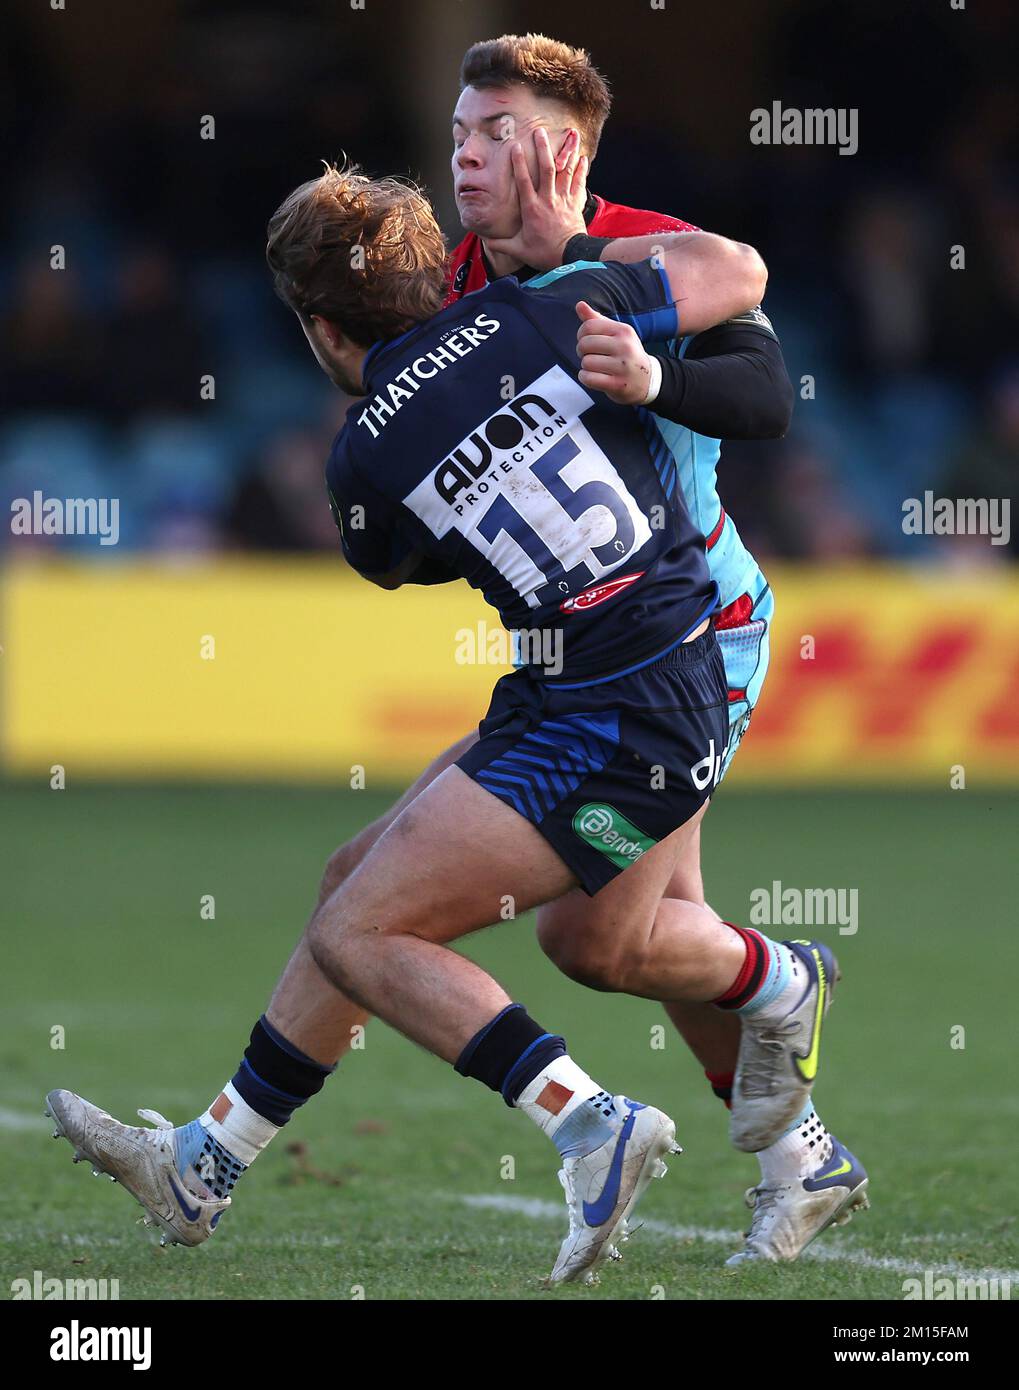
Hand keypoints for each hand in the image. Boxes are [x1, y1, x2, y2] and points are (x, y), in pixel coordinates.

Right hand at [484, 127, 588, 270]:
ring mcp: (563, 200)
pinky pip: (579, 183)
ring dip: (566, 152)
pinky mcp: (575, 204)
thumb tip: (485, 240)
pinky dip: (581, 170)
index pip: (523, 181)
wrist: (571, 257)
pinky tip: (583, 158)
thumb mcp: (519, 250)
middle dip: (543, 149)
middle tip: (540, 131)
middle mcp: (548, 200)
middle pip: (546, 169)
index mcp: (532, 209)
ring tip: (569, 135)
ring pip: (565, 171)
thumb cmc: (544, 254)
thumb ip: (502, 244)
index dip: (518, 163)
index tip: (516, 146)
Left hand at [575, 300, 655, 404]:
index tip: (587, 341)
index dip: (581, 334)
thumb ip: (596, 320)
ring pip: (586, 362)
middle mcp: (625, 347)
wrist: (647, 380)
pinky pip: (589, 378)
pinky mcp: (618, 384)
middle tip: (590, 356)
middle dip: (582, 351)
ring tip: (595, 367)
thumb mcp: (616, 334)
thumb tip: (579, 304)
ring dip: (585, 366)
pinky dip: (585, 378)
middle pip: (585, 344)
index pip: (589, 326)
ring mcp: (623, 367)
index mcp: (624, 331)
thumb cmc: (626, 354)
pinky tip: (592, 377)